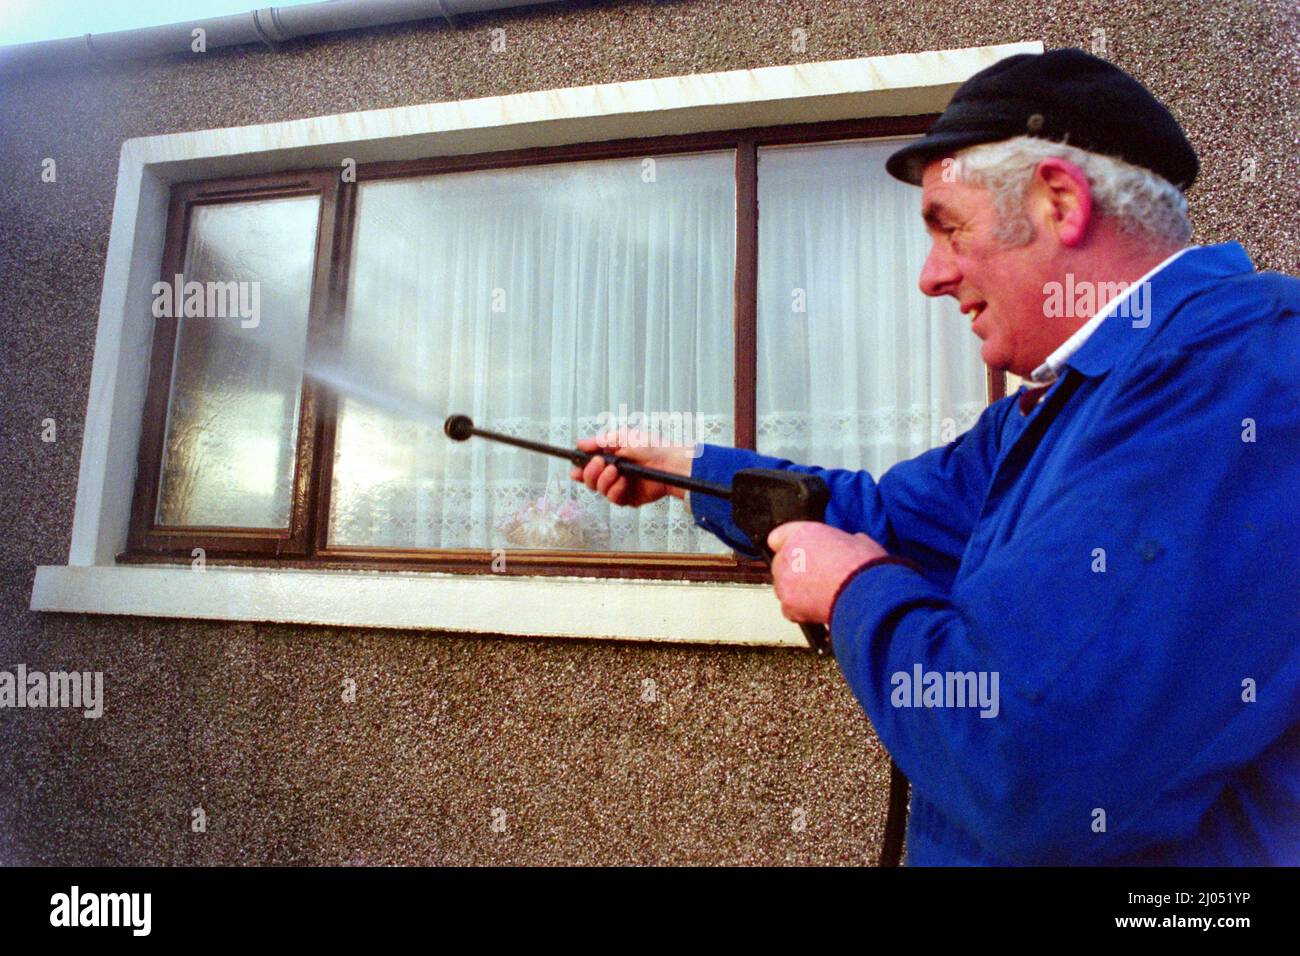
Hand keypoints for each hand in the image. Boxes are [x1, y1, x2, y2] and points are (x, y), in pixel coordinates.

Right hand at [569, 430, 694, 506]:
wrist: (670, 463)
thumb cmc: (652, 447)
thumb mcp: (623, 437)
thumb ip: (600, 441)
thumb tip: (580, 443)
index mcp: (609, 457)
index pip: (586, 466)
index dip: (578, 468)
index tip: (575, 467)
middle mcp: (612, 473)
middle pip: (588, 480)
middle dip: (590, 472)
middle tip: (600, 463)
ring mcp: (619, 486)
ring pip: (598, 490)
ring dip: (604, 480)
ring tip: (616, 471)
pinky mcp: (628, 498)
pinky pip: (613, 498)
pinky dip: (616, 489)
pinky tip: (624, 482)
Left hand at [767, 522, 888, 623]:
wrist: (867, 595)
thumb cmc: (865, 568)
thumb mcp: (858, 541)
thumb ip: (841, 541)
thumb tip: (846, 545)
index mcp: (804, 533)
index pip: (778, 537)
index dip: (789, 546)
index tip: (798, 554)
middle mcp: (789, 554)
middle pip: (780, 562)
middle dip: (794, 570)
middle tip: (815, 577)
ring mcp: (786, 581)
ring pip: (782, 586)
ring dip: (796, 590)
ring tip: (819, 594)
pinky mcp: (789, 604)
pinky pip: (788, 608)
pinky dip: (800, 611)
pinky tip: (817, 608)